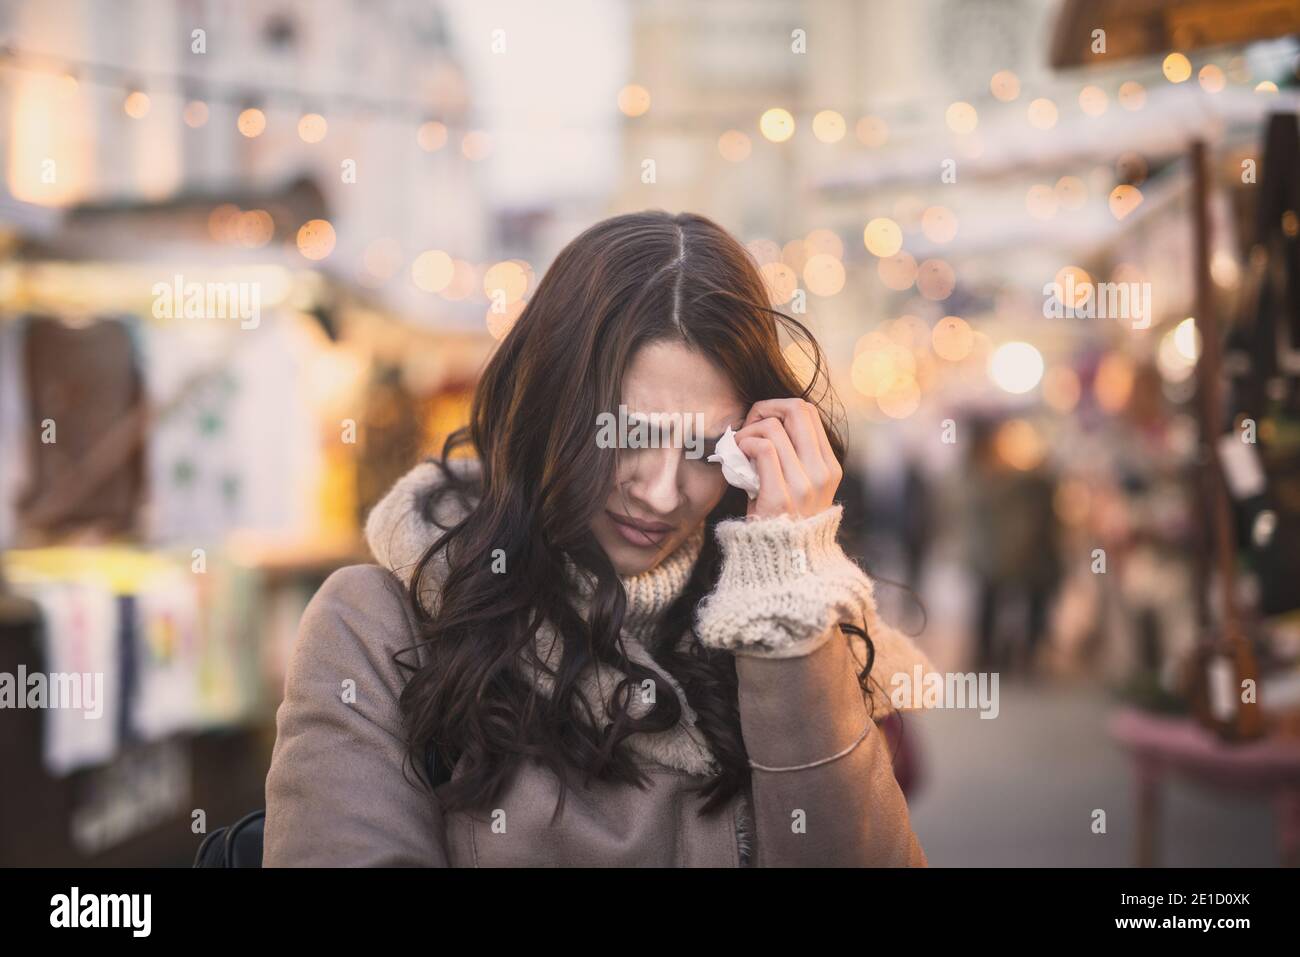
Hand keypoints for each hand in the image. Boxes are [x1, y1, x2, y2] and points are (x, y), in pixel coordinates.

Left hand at [734, 399, 842, 519]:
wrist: (780, 566)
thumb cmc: (780, 520)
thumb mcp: (799, 486)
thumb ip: (793, 456)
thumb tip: (765, 420)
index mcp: (829, 467)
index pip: (808, 412)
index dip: (779, 408)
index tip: (760, 424)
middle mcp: (822, 473)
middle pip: (796, 409)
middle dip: (765, 409)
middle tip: (747, 429)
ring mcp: (804, 486)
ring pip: (774, 428)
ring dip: (748, 432)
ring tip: (739, 449)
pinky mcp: (780, 498)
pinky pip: (763, 449)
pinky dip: (744, 445)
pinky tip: (738, 458)